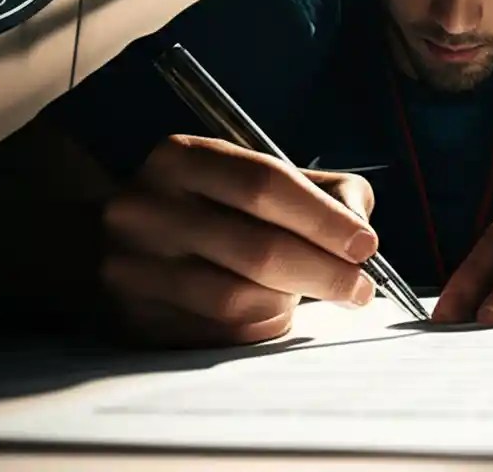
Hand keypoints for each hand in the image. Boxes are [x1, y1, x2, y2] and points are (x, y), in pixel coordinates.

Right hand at [98, 134, 379, 346]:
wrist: (126, 241)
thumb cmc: (218, 208)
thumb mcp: (264, 179)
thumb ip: (326, 193)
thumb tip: (359, 230)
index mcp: (180, 157)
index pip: (264, 183)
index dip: (323, 218)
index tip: (366, 245)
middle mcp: (144, 208)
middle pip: (256, 248)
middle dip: (324, 272)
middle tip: (361, 288)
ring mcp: (131, 266)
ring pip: (237, 298)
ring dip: (290, 301)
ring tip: (310, 295)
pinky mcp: (134, 318)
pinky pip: (218, 335)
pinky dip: (260, 326)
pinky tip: (273, 311)